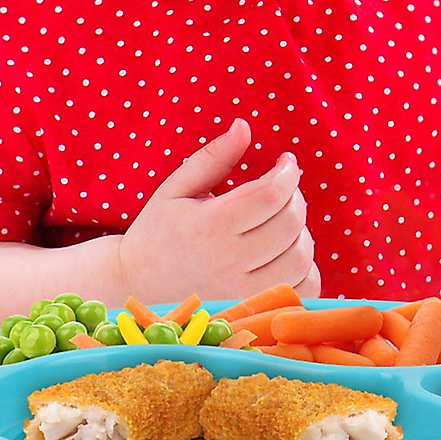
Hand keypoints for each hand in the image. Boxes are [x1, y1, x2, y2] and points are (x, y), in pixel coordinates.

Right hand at [117, 118, 320, 300]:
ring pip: (301, 257)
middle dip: (296, 197)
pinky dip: (305, 269)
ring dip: (301, 232)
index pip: (271, 194)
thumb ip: (213, 157)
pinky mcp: (253, 313)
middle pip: (291, 223)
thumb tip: (244, 126)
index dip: (288, 172)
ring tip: (282, 221)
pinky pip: (302, 290)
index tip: (287, 162)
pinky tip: (285, 253)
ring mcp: (243, 292)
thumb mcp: (177, 188)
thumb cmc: (157, 232)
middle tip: (284, 189)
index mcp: (210, 225)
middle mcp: (229, 262)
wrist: (134, 288)